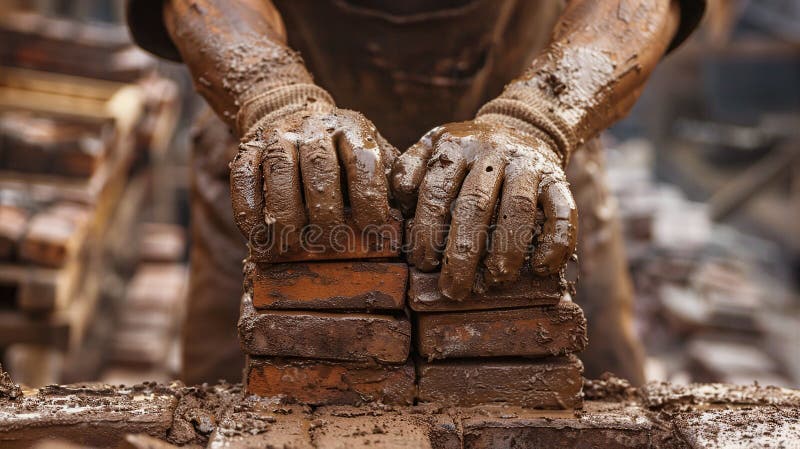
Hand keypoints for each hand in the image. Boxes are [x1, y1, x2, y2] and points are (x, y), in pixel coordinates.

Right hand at [230, 107, 398, 257]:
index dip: (368, 197)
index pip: (364, 160)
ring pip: (280, 169)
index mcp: (352, 128)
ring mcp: (278, 134)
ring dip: (286, 214)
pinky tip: (259, 237)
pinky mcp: (247, 147)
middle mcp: (315, 126)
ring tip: (292, 247)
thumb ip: (392, 180)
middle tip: (329, 245)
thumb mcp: (373, 154)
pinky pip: (243, 177)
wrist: (292, 111)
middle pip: (320, 167)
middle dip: (325, 211)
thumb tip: (410, 214)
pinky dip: (249, 209)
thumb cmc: (343, 153)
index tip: (371, 230)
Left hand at [391, 120, 577, 299]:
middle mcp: (491, 152)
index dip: (427, 230)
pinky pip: (562, 210)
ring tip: (496, 281)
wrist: (520, 126)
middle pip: (475, 203)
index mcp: (454, 148)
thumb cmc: (466, 154)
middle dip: (462, 252)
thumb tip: (398, 204)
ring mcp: (527, 164)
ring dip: (507, 249)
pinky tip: (542, 268)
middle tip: (454, 289)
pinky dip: (556, 240)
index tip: (423, 264)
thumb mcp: (432, 148)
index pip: (436, 190)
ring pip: (517, 207)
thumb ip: (408, 170)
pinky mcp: (557, 179)